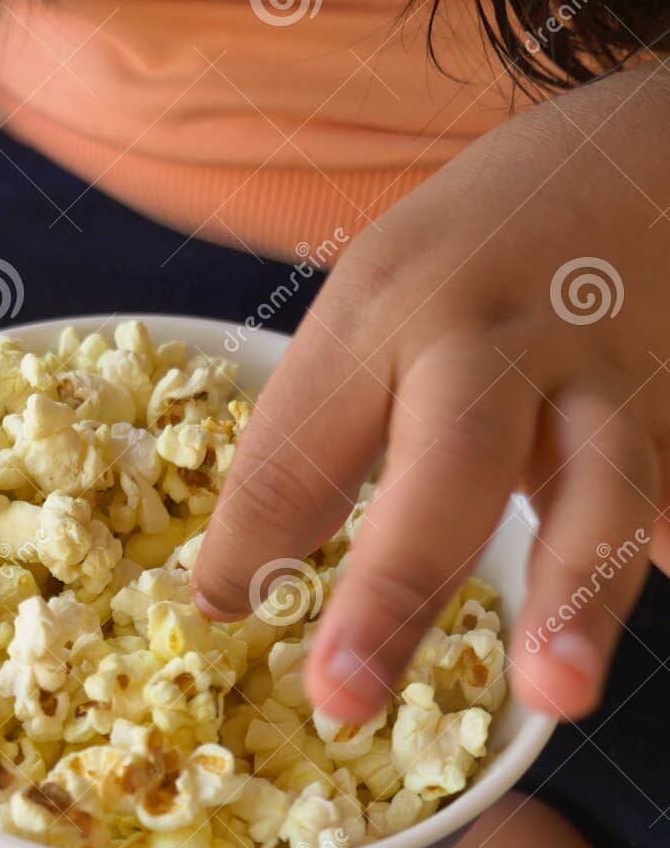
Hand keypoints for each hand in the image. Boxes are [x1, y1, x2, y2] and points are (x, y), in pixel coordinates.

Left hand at [195, 63, 669, 721]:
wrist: (640, 151)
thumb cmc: (476, 256)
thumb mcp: (375, 302)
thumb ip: (320, 438)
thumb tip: (240, 591)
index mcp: (387, 305)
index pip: (301, 441)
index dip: (250, 540)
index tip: (222, 615)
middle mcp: (499, 336)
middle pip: (447, 461)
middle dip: (394, 586)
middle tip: (342, 697)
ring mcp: (614, 371)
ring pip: (605, 481)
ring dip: (577, 592)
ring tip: (555, 688)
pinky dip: (664, 550)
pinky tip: (614, 641)